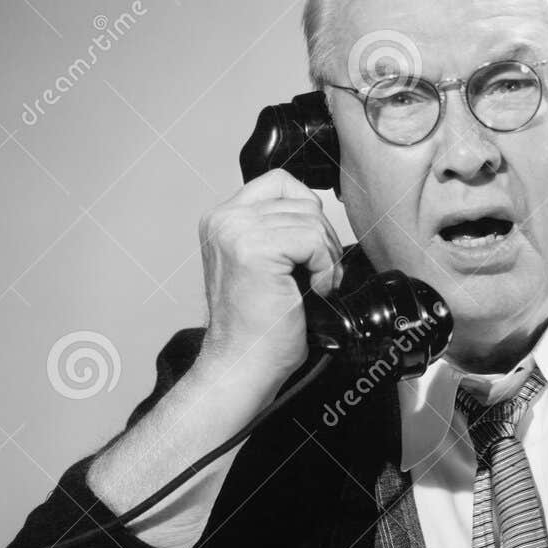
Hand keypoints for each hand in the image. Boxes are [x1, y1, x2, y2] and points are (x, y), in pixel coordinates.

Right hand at [194, 169, 343, 392]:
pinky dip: (324, 269)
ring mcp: (236, 231)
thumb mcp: (265, 265)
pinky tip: (310, 292)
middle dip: (321, 240)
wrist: (243, 363)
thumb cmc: (258, 328)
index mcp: (223, 220)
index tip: (309, 250)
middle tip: (314, 277)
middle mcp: (224, 219)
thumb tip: (320, 213)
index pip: (281, 183)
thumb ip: (279, 231)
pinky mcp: (255, 249)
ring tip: (310, 287)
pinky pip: (314, 240)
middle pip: (303, 201)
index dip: (308, 213)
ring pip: (312, 220)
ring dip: (325, 258)